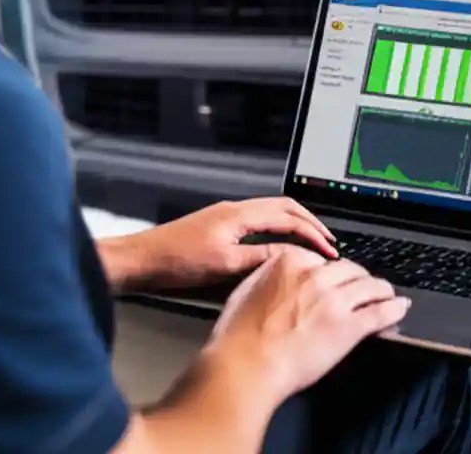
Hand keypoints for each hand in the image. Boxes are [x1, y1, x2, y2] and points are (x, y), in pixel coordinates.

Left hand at [100, 197, 337, 291]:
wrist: (142, 261)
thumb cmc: (176, 262)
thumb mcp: (225, 265)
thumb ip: (261, 257)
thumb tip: (292, 255)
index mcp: (239, 215)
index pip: (288, 217)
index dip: (312, 233)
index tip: (328, 250)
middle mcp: (235, 209)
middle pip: (284, 207)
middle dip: (310, 223)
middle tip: (327, 241)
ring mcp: (227, 216)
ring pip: (272, 212)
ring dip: (294, 224)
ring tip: (310, 242)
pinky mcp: (220, 226)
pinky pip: (259, 221)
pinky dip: (278, 229)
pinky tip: (280, 245)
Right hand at [210, 246, 410, 398]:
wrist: (245, 366)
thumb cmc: (237, 338)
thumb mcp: (245, 291)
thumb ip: (267, 277)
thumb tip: (277, 276)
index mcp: (289, 263)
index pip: (321, 260)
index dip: (330, 273)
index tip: (334, 280)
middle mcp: (315, 277)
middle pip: (350, 270)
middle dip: (358, 279)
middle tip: (362, 287)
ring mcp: (334, 301)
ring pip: (370, 286)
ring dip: (382, 290)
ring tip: (387, 295)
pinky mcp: (348, 326)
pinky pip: (380, 312)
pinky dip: (394, 308)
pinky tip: (400, 307)